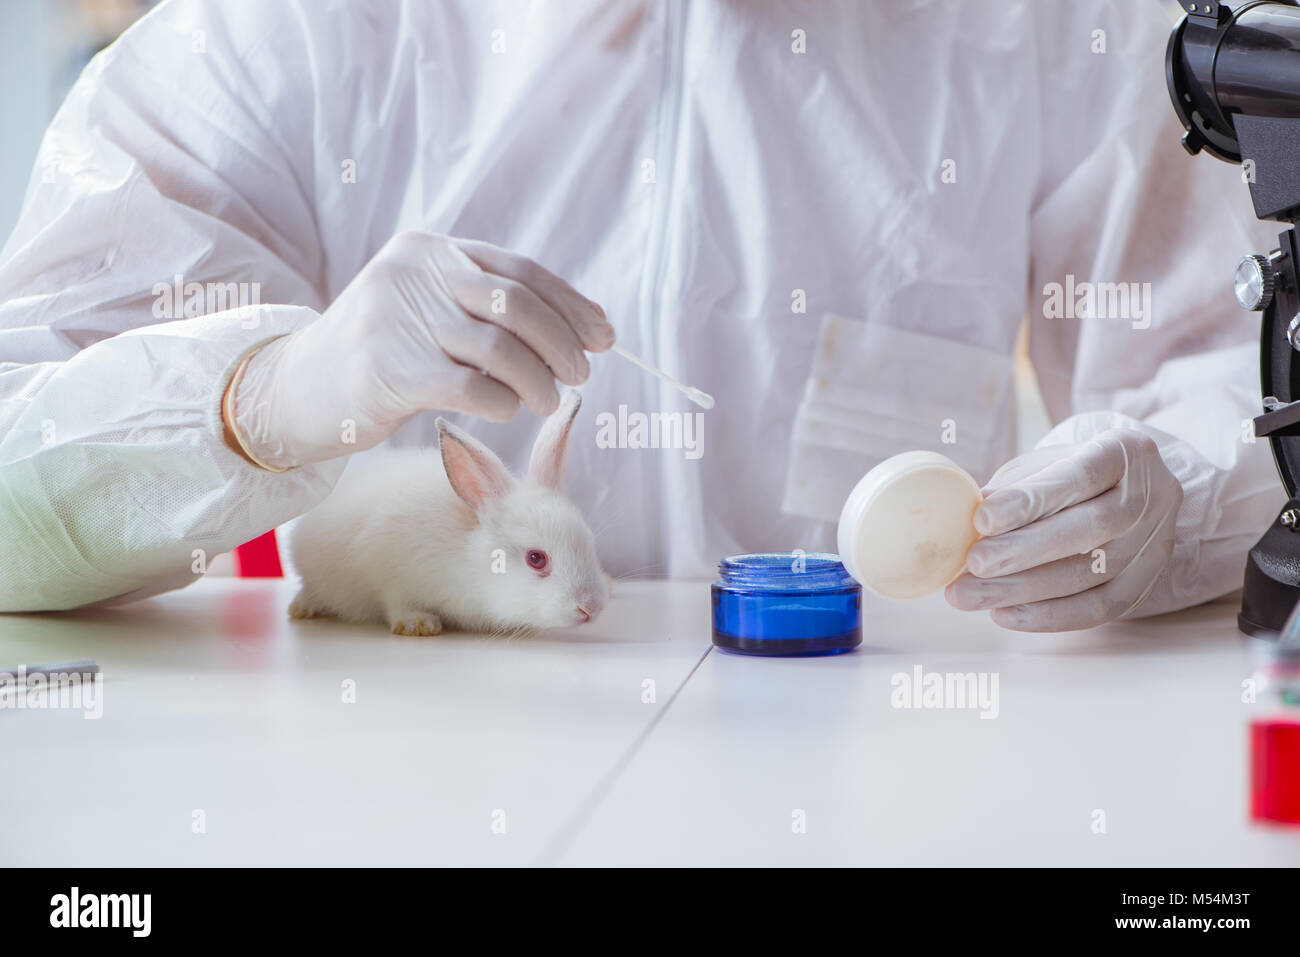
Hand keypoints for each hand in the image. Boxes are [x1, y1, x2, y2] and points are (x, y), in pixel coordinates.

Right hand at [225, 231, 613, 467]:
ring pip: (501, 348)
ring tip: (550, 400)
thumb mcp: (428, 307)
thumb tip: (586, 323)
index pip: (519, 269)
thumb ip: (490, 306)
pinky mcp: (390, 371)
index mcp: (428, 249)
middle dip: (563, 342)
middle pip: (517, 303)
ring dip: (540, 380)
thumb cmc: (380, 353)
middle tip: (582, 372)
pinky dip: (505, 403)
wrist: (296, 388)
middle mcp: (413, 273)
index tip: (603, 334)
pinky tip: (508, 411)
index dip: (570, 304)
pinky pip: (474, 388)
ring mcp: (398, 320)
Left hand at [945, 429, 1182, 631]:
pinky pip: (1098, 608)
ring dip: (1022, 589)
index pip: (1079, 476)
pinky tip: (1004, 613)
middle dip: (1022, 551)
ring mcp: (1154, 543)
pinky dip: (1048, 615)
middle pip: (1087, 529)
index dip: (1029, 501)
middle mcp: (1151, 496)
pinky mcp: (1145, 583)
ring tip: (969, 594)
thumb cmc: (1068, 474)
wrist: (1122, 492)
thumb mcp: (1043, 464)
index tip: (981, 520)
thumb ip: (1013, 486)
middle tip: (972, 565)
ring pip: (1089, 574)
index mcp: (1125, 451)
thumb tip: (969, 516)